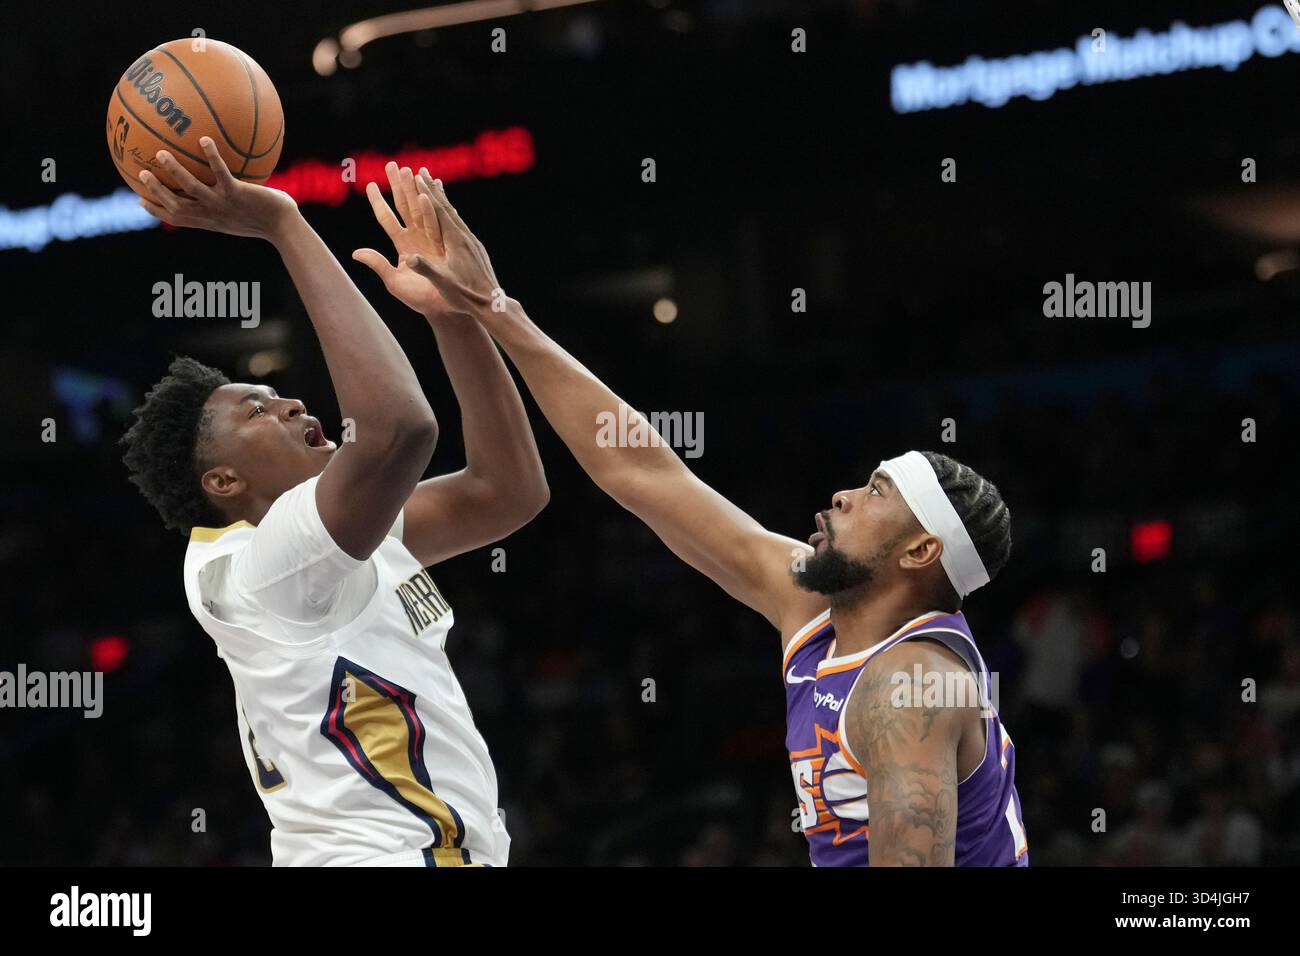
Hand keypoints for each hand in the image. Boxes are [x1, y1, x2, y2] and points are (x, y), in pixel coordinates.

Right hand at [136, 137, 297, 240]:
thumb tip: (227, 185)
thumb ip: (229, 203)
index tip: (141, 201)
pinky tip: (205, 139)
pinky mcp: (237, 194)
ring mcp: (223, 204)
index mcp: (210, 221)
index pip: (177, 219)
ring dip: (174, 172)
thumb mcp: (243, 216)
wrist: (286, 228)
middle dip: (156, 191)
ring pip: (191, 189)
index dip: (157, 211)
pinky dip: (212, 156)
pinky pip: (221, 172)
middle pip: (176, 206)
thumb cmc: (268, 221)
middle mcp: (213, 215)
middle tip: (139, 173)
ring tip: (160, 154)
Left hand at [352, 162, 451, 315]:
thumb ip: (378, 264)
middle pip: (404, 205)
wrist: (448, 309)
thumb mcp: (395, 282)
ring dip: (417, 188)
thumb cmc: (422, 299)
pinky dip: (440, 199)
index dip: (378, 202)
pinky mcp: (448, 240)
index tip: (370, 184)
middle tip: (393, 165)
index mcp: (403, 244)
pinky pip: (443, 215)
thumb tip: (355, 253)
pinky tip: (437, 184)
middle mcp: (417, 237)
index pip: (387, 218)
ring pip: (422, 206)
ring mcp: (433, 236)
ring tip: (412, 169)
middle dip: (398, 185)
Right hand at [406, 173, 504, 318]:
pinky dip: (451, 214)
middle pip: (446, 207)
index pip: (438, 211)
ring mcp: (472, 242)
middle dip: (431, 189)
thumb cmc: (465, 296)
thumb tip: (407, 258)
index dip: (427, 193)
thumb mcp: (443, 284)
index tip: (416, 175)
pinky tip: (450, 213)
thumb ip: (426, 269)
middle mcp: (465, 237)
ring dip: (441, 200)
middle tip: (420, 170)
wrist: (491, 305)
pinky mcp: (475, 249)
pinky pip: (460, 226)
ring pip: (454, 215)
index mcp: (455, 242)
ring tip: (433, 185)